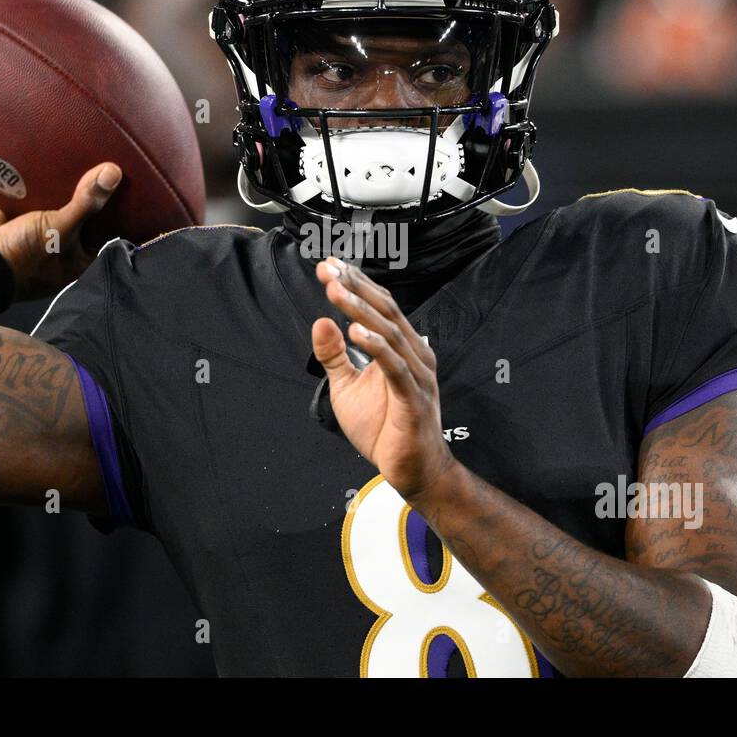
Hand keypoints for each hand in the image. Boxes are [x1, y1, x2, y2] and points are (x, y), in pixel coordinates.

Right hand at [0, 162, 120, 300]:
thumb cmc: (21, 255)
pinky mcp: (21, 215)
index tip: (134, 183)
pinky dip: (43, 181)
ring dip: (69, 184)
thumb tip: (114, 173)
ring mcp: (42, 229)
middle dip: (95, 192)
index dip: (122, 209)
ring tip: (87, 154)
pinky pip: (38, 195)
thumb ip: (86, 202)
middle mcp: (65, 244)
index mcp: (81, 258)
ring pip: (62, 202)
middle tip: (113, 160)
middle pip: (88, 213)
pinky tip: (54, 159)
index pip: (110, 230)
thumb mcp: (59, 228)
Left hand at [311, 256, 455, 500]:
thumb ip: (334, 355)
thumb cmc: (385, 428)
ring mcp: (417, 375)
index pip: (379, 306)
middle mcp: (414, 354)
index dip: (355, 283)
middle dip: (355, 287)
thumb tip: (320, 321)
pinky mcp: (414, 400)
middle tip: (328, 268)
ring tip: (334, 292)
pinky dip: (377, 347)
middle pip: (384, 311)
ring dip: (360, 311)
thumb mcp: (347, 387)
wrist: (413, 471)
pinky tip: (355, 333)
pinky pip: (395, 368)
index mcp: (401, 348)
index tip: (327, 265)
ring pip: (389, 333)